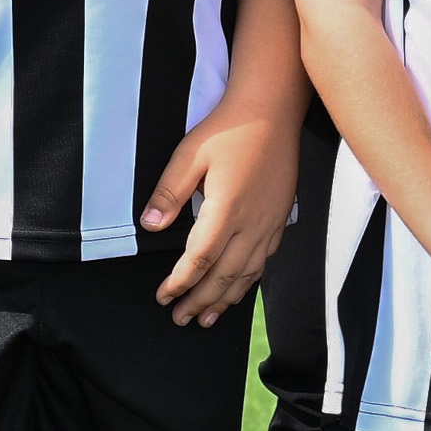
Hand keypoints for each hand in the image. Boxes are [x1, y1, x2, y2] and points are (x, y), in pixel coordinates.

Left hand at [143, 100, 297, 323]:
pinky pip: (264, 261)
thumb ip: (169, 192)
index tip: (162, 297)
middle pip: (224, 276)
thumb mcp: (189, 155)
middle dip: (200, 302)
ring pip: (247, 274)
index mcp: (226, 210)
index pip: (199, 260)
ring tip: (208, 319)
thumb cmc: (227, 129)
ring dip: (226, 300)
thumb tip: (150, 226)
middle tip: (180, 320)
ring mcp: (269, 223)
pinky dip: (248, 282)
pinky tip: (238, 288)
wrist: (273, 110)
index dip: (179, 283)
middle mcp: (251, 224)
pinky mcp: (280, 218)